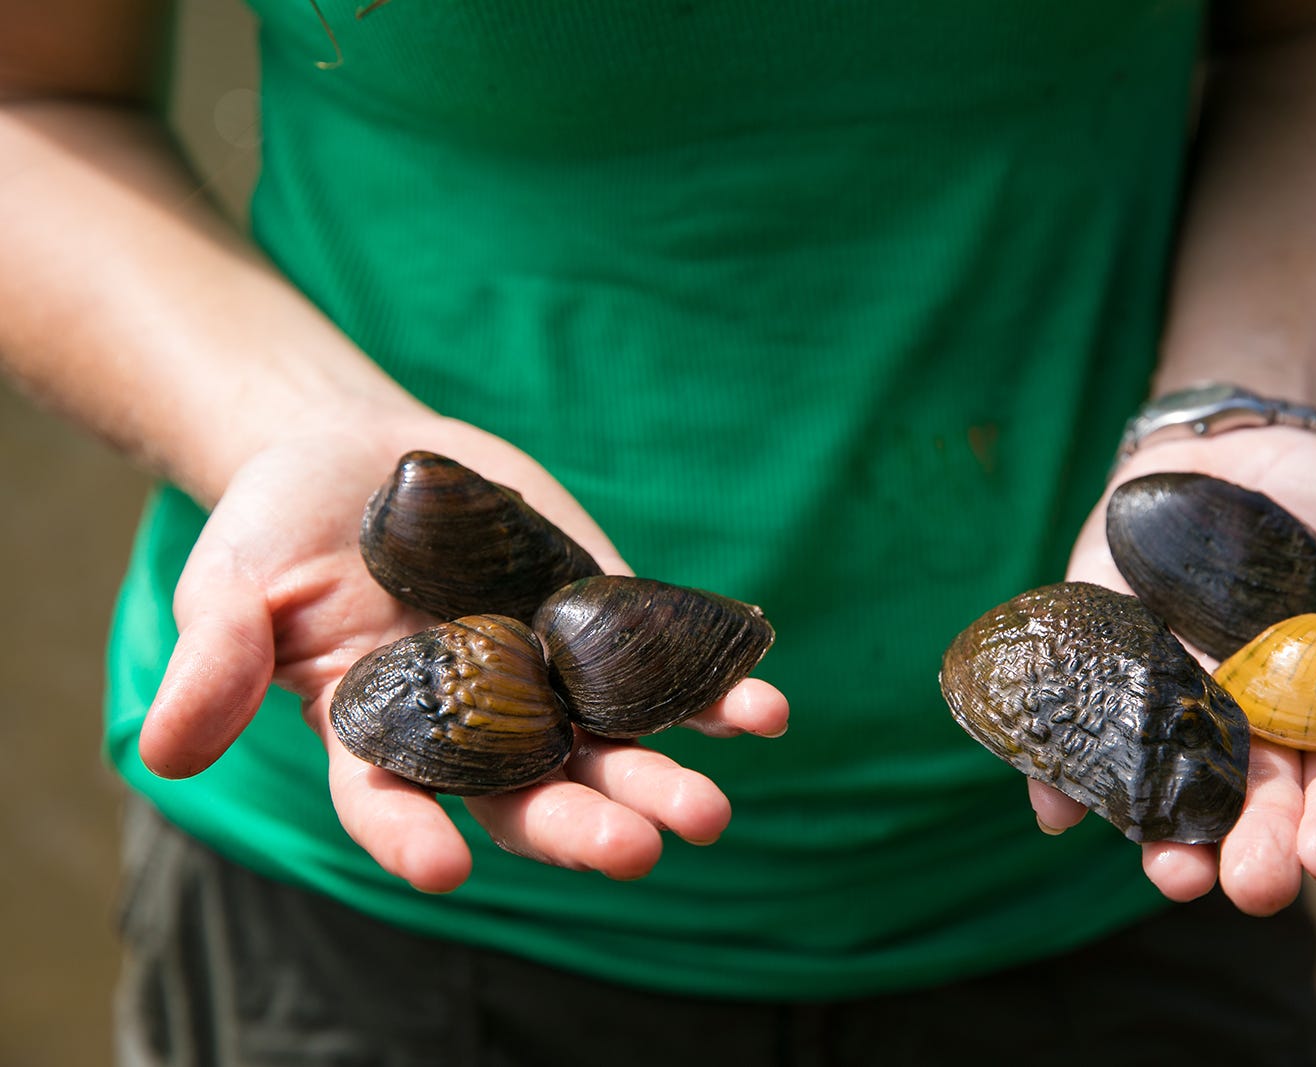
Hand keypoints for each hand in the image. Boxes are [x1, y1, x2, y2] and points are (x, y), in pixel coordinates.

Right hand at [136, 420, 789, 891]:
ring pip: (608, 743)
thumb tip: (166, 752)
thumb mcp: (236, 580)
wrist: (365, 454)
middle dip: (578, 822)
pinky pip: (658, 663)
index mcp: (377, 733)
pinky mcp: (598, 617)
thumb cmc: (283, 525)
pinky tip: (762, 710)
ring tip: (714, 807)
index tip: (443, 869)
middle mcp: (473, 724)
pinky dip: (710, 689)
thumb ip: (217, 658)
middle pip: (526, 791)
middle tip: (638, 851)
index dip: (412, 837)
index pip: (391, 802)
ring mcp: (544, 674)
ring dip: (663, 774)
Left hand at [1032, 427, 1315, 913]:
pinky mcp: (1106, 660)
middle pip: (1251, 804)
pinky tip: (1054, 805)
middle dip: (1251, 849)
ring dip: (1162, 831)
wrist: (1259, 451)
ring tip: (1170, 872)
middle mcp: (1251, 730)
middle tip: (1251, 887)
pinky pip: (1082, 720)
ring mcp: (1174, 698)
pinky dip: (1063, 769)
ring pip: (1165, 782)